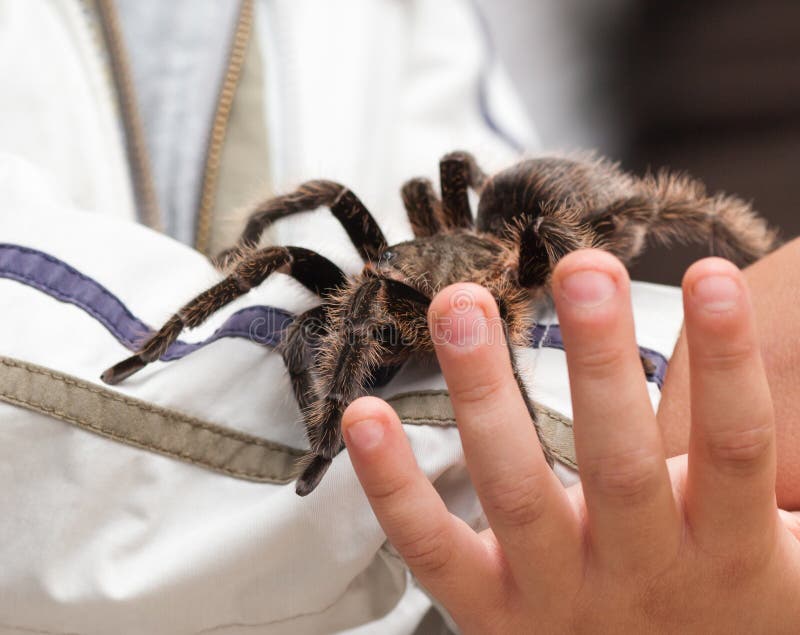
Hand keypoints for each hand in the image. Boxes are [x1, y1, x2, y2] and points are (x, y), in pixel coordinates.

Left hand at [341, 250, 799, 633]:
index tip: (711, 273)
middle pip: (619, 462)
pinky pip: (433, 548)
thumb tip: (753, 366)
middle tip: (584, 267)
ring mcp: (557, 599)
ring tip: (460, 305)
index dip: (727, 360)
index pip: (734, 447)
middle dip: (600, 359)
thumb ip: (746, 469)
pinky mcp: (490, 616)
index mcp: (725, 550)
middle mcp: (640, 573)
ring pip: (516, 490)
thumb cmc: (716, 602)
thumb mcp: (772, 552)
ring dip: (483, 392)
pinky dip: (393, 485)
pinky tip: (364, 415)